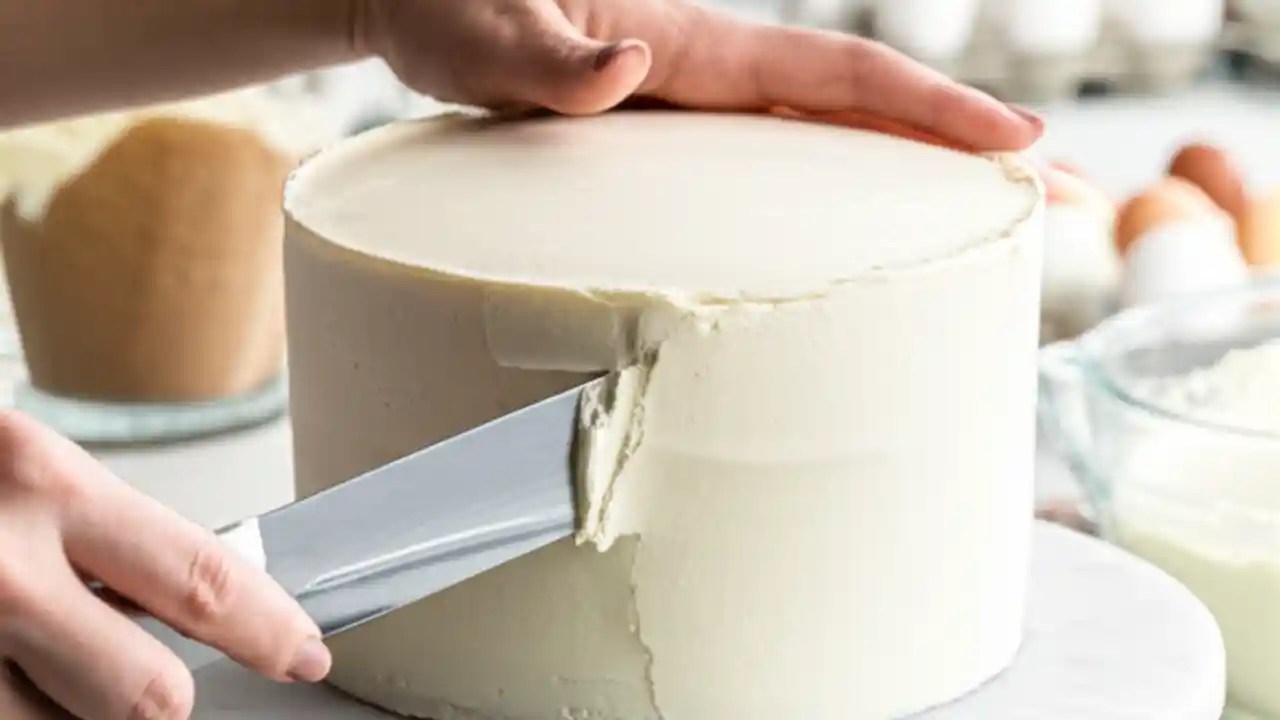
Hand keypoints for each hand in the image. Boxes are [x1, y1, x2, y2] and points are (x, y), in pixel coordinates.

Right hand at [0, 412, 328, 719]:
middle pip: (152, 693)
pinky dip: (22, 711)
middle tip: (128, 667)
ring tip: (30, 651)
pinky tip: (6, 665)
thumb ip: (109, 534)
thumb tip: (205, 603)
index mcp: (51, 483)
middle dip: (159, 695)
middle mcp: (5, 567)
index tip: (304, 653)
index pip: (201, 577)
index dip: (268, 629)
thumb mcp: (28, 478)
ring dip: (72, 707)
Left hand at [358, 0, 1042, 151]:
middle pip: (861, 104)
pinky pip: (784, 149)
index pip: (835, 75)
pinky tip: (873, 212)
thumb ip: (552, 61)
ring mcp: (701, 95)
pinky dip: (849, 173)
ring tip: (995, 216)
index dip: (929, 107)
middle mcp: (713, 65)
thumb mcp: (488, 40)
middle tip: (1053, 197)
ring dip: (918, 164)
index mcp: (692, 44)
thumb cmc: (447, 12)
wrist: (418, 1)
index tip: (1014, 140)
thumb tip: (627, 68)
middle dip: (960, 146)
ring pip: (832, 127)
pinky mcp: (678, 121)